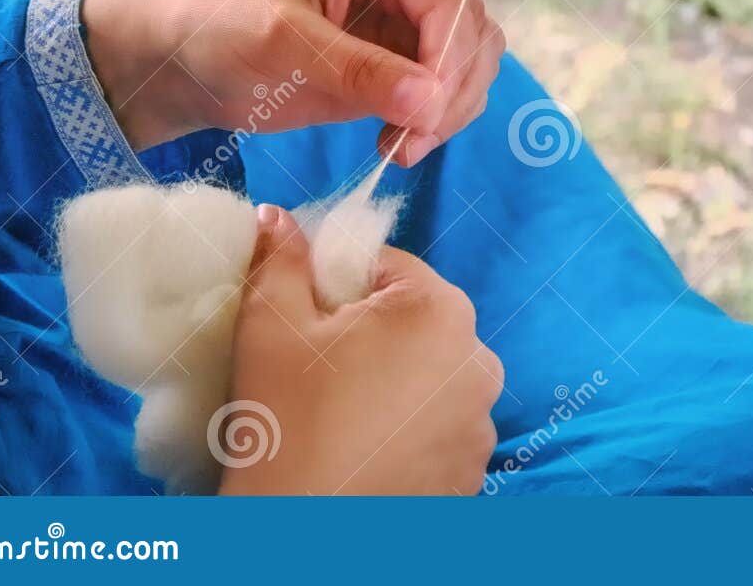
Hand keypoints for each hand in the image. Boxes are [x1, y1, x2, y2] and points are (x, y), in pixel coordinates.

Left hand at [83, 0, 504, 165]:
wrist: (180, 61)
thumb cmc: (217, 27)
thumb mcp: (282, 43)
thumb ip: (358, 69)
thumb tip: (431, 100)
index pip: (451, 1)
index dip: (450, 60)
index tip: (425, 116)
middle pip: (474, 34)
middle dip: (454, 91)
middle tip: (412, 141)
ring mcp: (408, 19)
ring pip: (471, 66)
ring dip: (449, 113)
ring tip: (398, 147)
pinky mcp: (400, 62)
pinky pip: (446, 94)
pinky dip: (433, 124)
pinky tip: (391, 144)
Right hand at [218, 205, 501, 495]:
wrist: (301, 537)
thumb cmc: (286, 424)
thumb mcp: (270, 328)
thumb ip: (280, 261)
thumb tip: (278, 216)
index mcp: (439, 309)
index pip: (386, 264)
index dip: (337, 282)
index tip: (304, 318)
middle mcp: (480, 359)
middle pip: (414, 319)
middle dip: (369, 332)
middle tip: (316, 369)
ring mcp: (482, 421)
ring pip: (429, 374)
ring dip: (393, 381)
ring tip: (338, 414)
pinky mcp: (474, 471)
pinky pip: (439, 427)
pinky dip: (408, 429)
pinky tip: (365, 447)